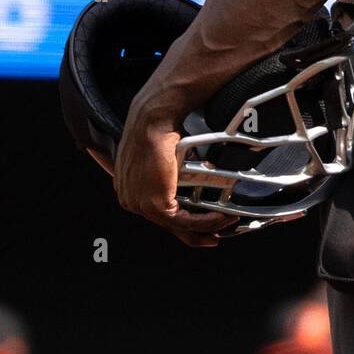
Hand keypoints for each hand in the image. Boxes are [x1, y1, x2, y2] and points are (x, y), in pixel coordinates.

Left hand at [113, 98, 224, 247]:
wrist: (155, 117)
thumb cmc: (157, 126)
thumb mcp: (160, 151)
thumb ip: (169, 169)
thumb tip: (193, 171)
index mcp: (127, 187)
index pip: (157, 211)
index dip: (182, 220)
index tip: (202, 223)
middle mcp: (129, 200)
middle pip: (168, 224)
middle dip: (195, 233)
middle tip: (215, 235)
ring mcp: (140, 205)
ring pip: (178, 226)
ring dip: (207, 227)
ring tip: (227, 223)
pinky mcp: (155, 205)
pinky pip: (185, 221)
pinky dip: (207, 221)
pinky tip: (222, 217)